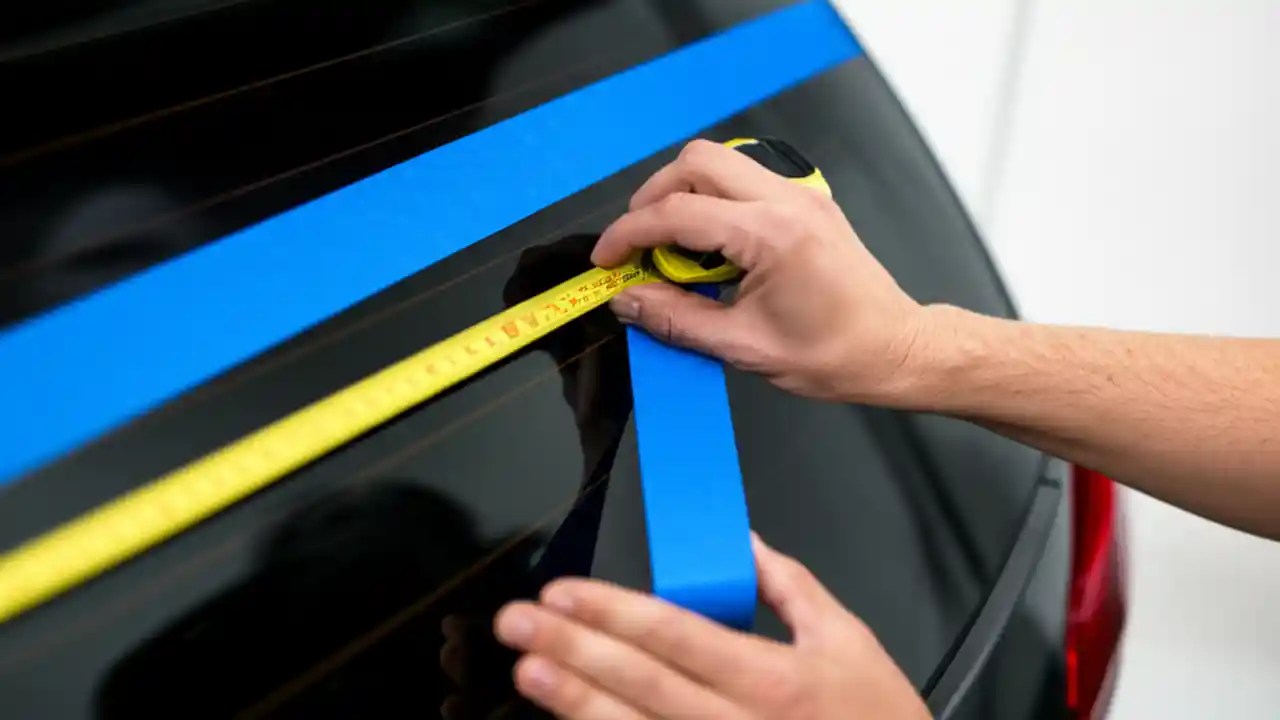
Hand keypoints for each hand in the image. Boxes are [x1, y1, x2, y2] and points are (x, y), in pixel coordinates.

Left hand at [492, 533, 930, 719]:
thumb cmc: (878, 718)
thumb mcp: (848, 640)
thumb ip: (789, 586)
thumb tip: (740, 539)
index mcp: (775, 677)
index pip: (678, 635)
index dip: (614, 612)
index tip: (564, 591)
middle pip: (643, 682)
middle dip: (574, 647)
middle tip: (518, 621)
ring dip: (576, 701)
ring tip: (529, 670)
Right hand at [591, 139, 929, 403]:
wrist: (895, 349)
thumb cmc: (834, 355)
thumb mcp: (744, 347)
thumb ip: (677, 319)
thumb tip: (627, 301)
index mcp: (772, 235)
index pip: (678, 213)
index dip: (629, 234)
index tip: (606, 259)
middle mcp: (787, 200)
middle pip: (697, 161)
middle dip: (654, 195)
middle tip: (637, 243)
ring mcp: (800, 195)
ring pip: (721, 162)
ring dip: (684, 195)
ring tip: (672, 249)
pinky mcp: (806, 202)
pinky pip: (745, 180)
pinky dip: (713, 201)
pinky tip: (709, 247)